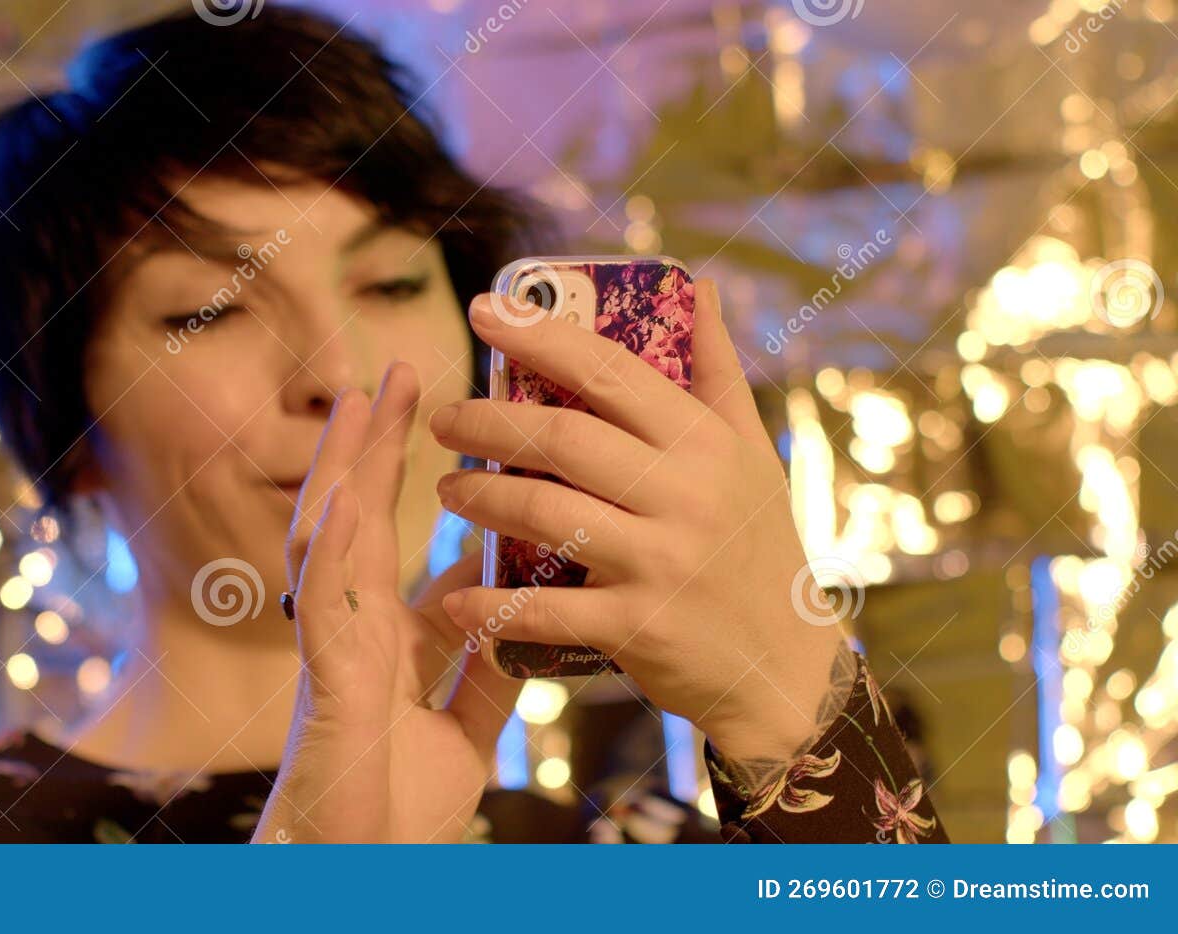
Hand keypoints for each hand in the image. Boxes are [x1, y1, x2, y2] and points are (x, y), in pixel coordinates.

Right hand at [253, 363, 522, 842]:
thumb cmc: (398, 807)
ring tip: (360, 401)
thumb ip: (486, 665)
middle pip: (357, 516)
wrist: (363, 871)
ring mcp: (333, 648)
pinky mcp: (325, 682)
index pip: (395, 535)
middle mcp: (351, 628)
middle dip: (375, 443)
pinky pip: (324, 604)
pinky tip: (343, 495)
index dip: (407, 476)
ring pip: (327, 539)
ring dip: (342, 467)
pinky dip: (330, 547)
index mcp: (382, 635)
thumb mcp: (464, 724)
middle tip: (399, 372)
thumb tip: (516, 608)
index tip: (437, 416)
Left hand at [429, 281, 850, 784]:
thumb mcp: (751, 456)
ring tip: (448, 489)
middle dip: (487, 420)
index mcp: (704, 443)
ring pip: (544, 513)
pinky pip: (548, 611)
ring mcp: (659, 562)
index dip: (539, 334)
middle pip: (562, 437)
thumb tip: (698, 289)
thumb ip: (717, 373)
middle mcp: (683, 495)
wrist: (786, 669)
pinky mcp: (639, 626)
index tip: (482, 308)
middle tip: (442, 418)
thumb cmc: (759, 549)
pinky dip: (494, 604)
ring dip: (482, 497)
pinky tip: (456, 598)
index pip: (609, 370)